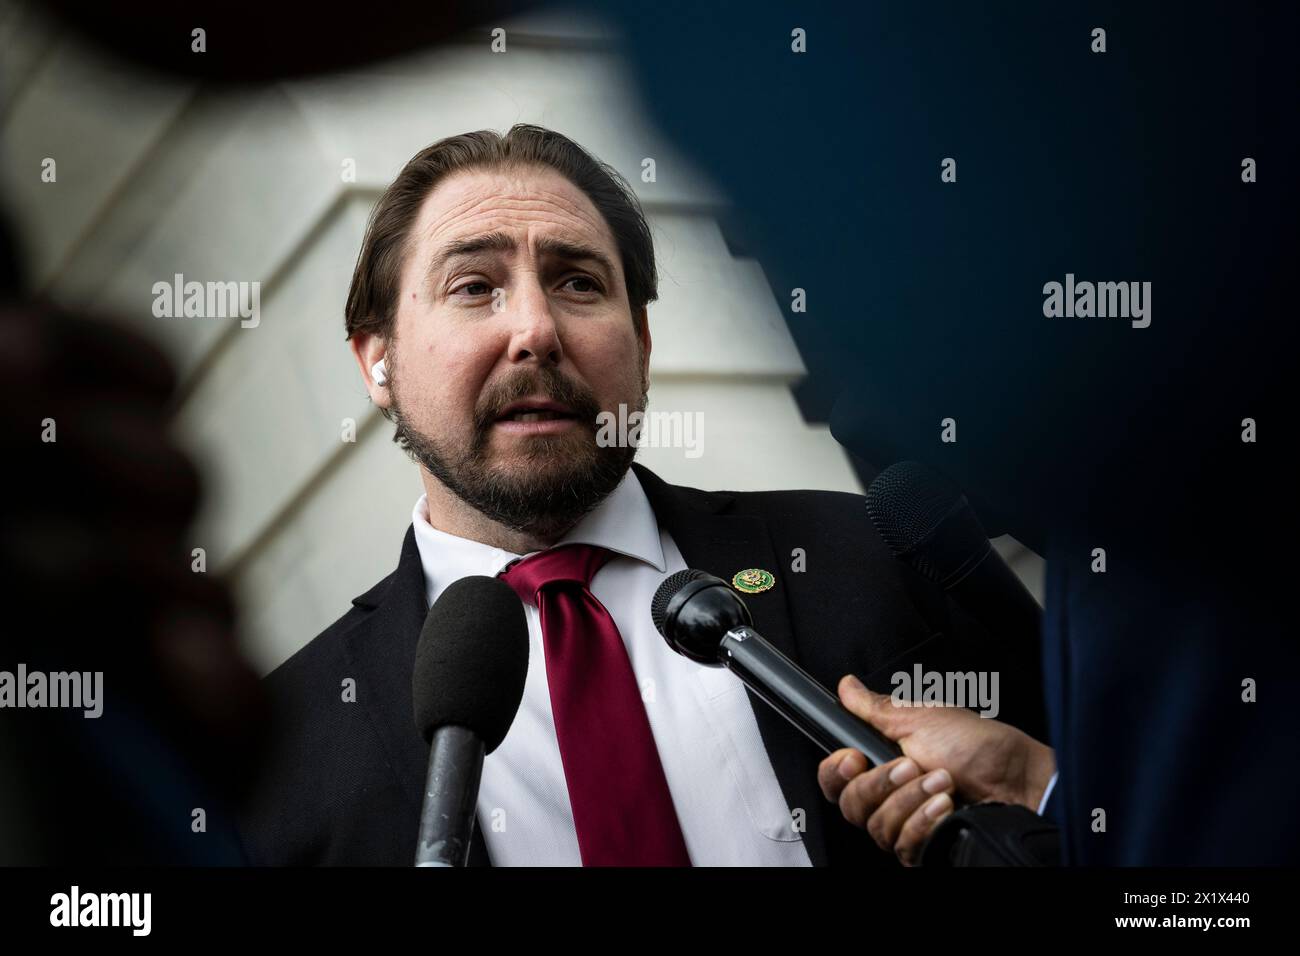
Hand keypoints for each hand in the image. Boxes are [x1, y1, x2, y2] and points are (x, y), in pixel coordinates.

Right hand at [817, 674, 1054, 864]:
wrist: (1018, 778)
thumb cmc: (977, 745)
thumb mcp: (920, 717)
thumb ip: (875, 707)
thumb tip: (846, 686)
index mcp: (880, 762)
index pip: (834, 778)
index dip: (835, 771)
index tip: (853, 757)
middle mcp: (888, 796)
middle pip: (849, 804)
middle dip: (880, 784)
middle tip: (911, 764)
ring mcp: (905, 823)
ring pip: (876, 826)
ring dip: (910, 800)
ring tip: (942, 781)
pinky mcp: (924, 846)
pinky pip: (903, 845)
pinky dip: (924, 823)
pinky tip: (945, 806)